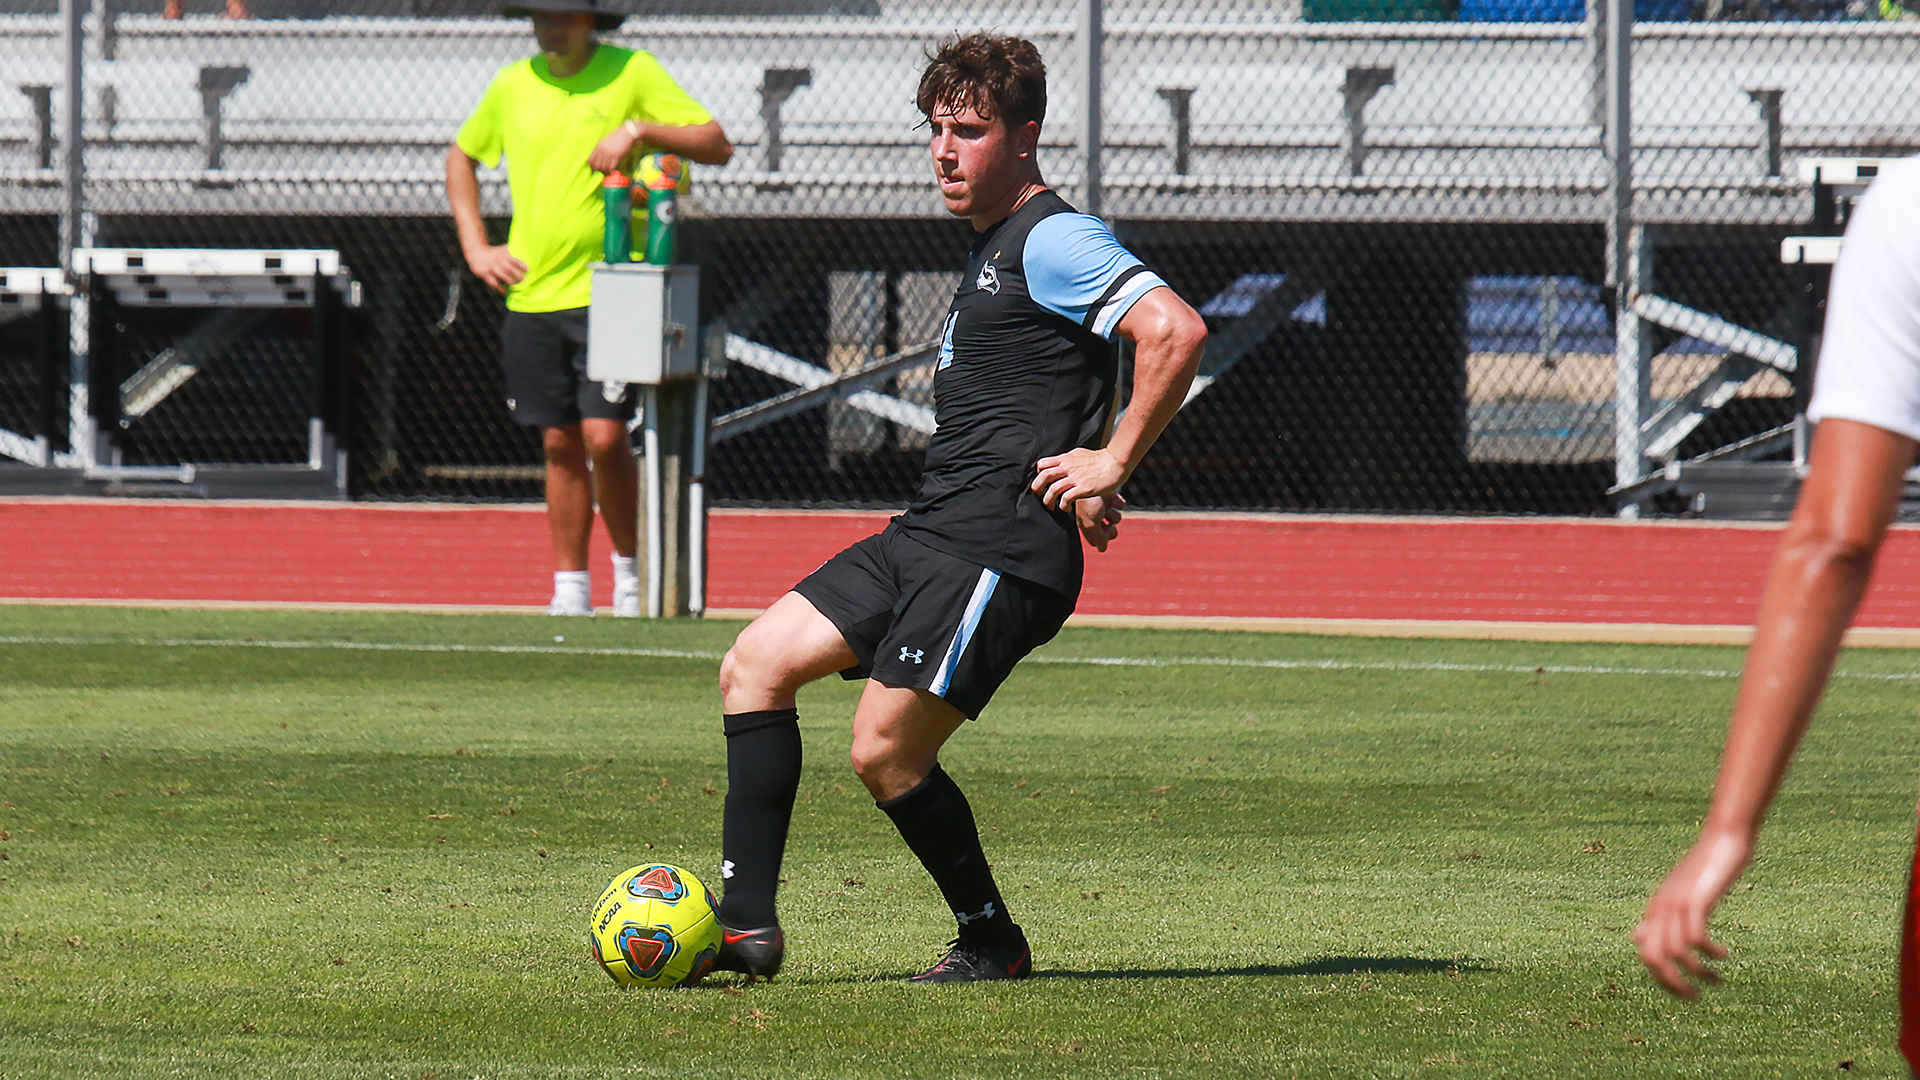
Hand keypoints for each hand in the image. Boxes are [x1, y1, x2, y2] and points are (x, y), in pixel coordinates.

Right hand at [465, 244, 525, 294]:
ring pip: (503, 277)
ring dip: (511, 283)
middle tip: (524, 280)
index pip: (515, 260)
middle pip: (510, 269)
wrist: (476, 253)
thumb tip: (525, 252)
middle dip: (518, 276)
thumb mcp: (502, 249)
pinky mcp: (486, 275)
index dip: (522, 265)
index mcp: (503, 255)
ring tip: (517, 287)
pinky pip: (494, 284)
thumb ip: (512, 252)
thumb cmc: (493, 253)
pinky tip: (505, 293)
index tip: (528, 270)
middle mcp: (498, 261)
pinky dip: (500, 289)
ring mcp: (492, 268)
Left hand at [588, 123, 642, 173]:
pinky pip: (611, 167)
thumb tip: (596, 156)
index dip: (591, 166)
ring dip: (605, 171)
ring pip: (603, 167)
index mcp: (598, 147)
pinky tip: (612, 170)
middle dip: (598, 170)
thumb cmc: (616, 137)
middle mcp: (602, 151)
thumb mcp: (605, 141)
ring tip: (607, 172)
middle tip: (601, 172)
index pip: (590, 160)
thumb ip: (600, 148)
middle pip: (596, 165)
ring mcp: (609, 154)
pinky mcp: (617, 156)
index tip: (594, 168)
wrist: (626, 133)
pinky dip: (611, 170)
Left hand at [1031, 447, 1124, 510]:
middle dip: (1037, 488)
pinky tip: (1066, 509)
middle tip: (1039, 496)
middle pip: (1043, 476)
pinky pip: (1066, 498)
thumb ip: (1069, 460)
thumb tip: (1061, 463)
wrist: (1116, 462)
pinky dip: (1063, 505)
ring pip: (1052, 490)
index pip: (1042, 464)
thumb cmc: (1100, 459)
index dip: (1038, 474)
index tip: (1042, 482)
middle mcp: (1068, 467)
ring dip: (1048, 500)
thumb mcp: (1080, 454)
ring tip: (1051, 507)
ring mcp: (1075, 478)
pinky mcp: (1084, 488)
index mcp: (1066, 459)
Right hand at [1076, 493, 1124, 552]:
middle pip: (1108, 531)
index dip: (1101, 539)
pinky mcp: (1111, 495)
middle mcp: (1094, 516)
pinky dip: (1118, 502)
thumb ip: (1098, 538)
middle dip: (1110, 529)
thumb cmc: (1088, 501)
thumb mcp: (1091, 523)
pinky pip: (1120, 505)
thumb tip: (1102, 550)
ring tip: (1108, 507)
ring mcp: (1103, 505)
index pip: (1095, 540)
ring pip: (1115, 518)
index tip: (1103, 532)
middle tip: (1109, 523)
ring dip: (1114, 515)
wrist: (1094, 477)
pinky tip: (1113, 498)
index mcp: (1084, 523)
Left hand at [1632, 827, 1752, 998]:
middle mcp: (1661, 908)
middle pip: (1653, 958)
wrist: (1722, 839)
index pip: (1645, 953)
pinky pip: (1695, 937)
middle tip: (1695, 997)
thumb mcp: (1676, 895)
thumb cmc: (1704, 868)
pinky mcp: (1696, 900)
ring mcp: (1677, 904)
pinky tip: (1725, 955)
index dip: (1660, 977)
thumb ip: (1658, 917)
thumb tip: (1637, 938)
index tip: (1683, 990)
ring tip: (1717, 981)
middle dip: (1672, 984)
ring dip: (1697, 973)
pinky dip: (1709, 952)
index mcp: (1655, 910)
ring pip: (1675, 952)